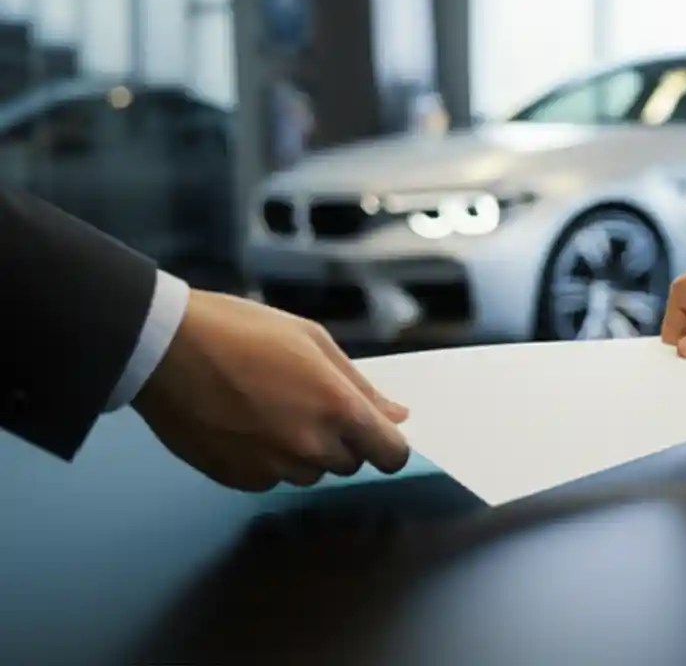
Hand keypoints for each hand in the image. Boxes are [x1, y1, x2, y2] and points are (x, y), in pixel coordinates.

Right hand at [134, 290, 410, 491]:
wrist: (164, 348)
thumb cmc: (240, 331)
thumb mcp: (311, 340)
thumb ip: (359, 384)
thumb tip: (396, 415)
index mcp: (337, 409)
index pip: (390, 455)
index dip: (387, 445)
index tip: (377, 433)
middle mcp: (309, 447)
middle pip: (349, 464)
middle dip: (341, 440)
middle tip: (308, 403)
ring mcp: (272, 467)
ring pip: (309, 474)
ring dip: (303, 452)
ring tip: (270, 409)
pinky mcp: (237, 478)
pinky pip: (270, 479)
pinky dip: (267, 460)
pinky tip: (244, 424)